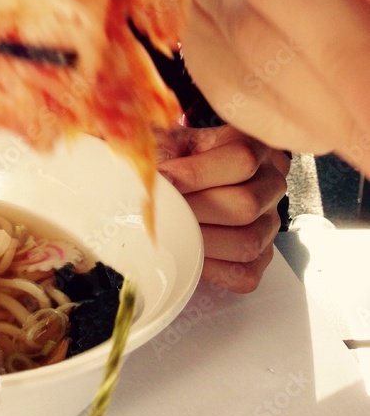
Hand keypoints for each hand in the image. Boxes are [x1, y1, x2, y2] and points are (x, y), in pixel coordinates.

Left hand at [155, 124, 288, 292]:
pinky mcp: (262, 256)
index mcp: (254, 147)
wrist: (200, 180)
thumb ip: (164, 149)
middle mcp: (270, 185)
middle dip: (195, 210)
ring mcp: (270, 223)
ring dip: (201, 240)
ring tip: (172, 230)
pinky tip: (188, 251)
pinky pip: (243, 273)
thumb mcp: (176, 141)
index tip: (164, 179)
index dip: (198, 173)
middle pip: (244, 205)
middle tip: (164, 210)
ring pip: (246, 242)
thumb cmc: (187, 159)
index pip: (241, 160)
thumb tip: (146, 173)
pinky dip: (211, 269)